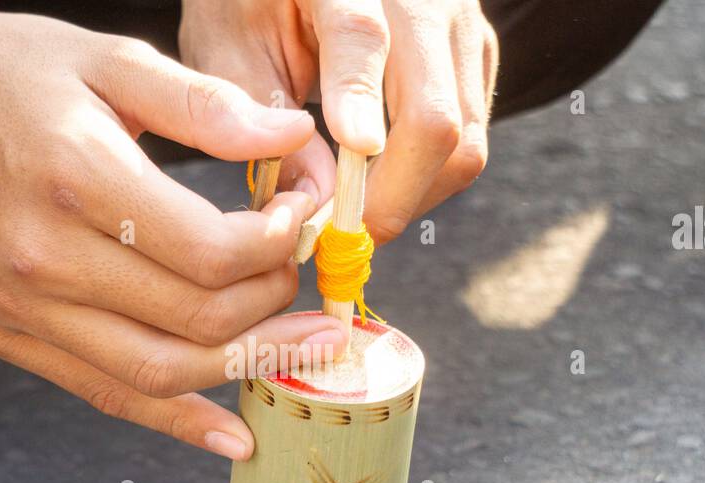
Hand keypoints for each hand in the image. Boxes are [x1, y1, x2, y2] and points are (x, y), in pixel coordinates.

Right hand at [0, 0, 351, 459]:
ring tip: (300, 353)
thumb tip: (294, 136)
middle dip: (274, 306)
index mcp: (76, 180)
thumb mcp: (108, 58)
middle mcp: (42, 258)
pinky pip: (105, 393)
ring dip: (244, 368)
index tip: (298, 215)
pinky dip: (175, 420)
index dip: (279, 244)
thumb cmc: (0, 70)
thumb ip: (208, 104)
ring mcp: (18, 308)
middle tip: (301, 275)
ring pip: (158, 374)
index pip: (212, 253)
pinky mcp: (6, 334)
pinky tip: (231, 435)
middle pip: (197, 322)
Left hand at [180, 0, 497, 244]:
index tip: (337, 186)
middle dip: (388, 198)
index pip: (361, 38)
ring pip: (464, 142)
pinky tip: (378, 183)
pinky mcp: (475, 54)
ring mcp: (460, 26)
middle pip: (435, 116)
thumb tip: (316, 199)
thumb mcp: (229, 47)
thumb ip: (257, 116)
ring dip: (410, 196)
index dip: (354, 116)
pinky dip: (426, 178)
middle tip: (338, 237)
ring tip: (353, 213)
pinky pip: (469, 138)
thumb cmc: (253, 4)